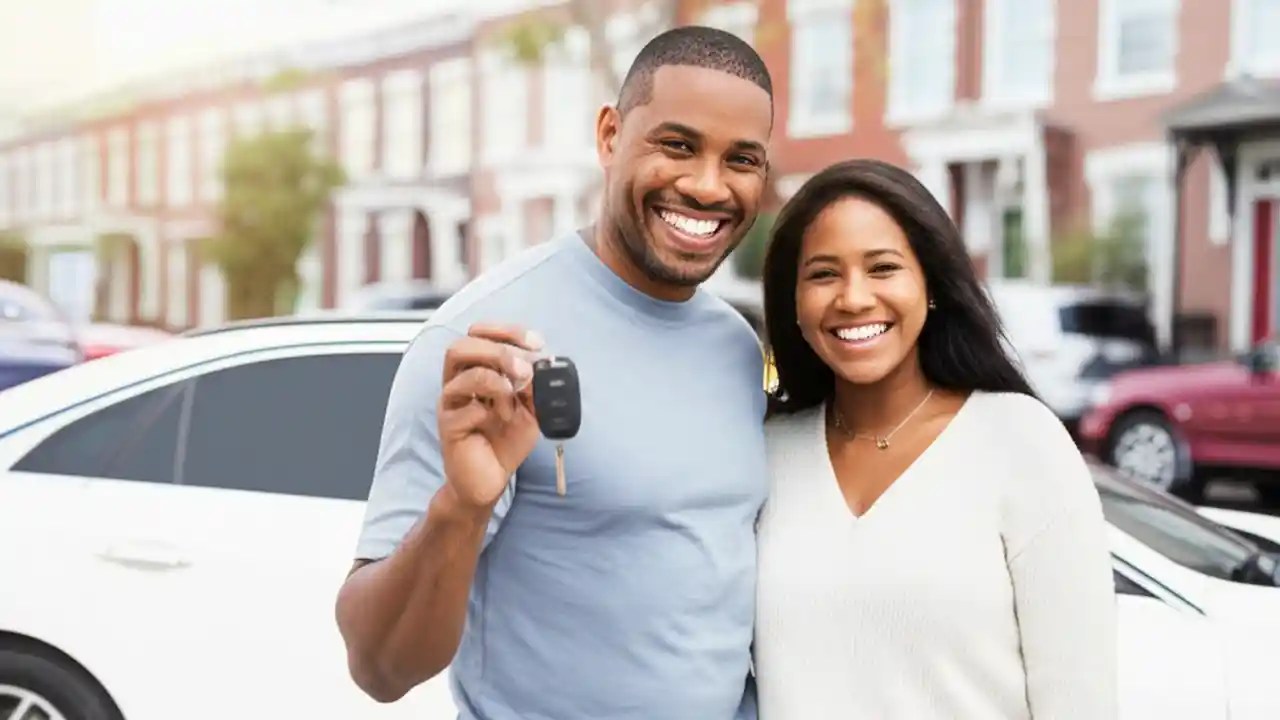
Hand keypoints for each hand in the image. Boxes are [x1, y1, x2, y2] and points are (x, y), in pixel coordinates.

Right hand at [438, 323, 544, 510]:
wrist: (492, 479)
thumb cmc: (506, 441)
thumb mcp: (532, 408)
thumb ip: (535, 385)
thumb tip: (542, 362)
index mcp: (475, 371)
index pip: (479, 334)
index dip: (507, 331)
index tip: (536, 342)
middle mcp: (458, 383)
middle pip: (461, 347)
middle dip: (497, 351)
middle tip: (523, 369)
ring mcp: (450, 405)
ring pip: (462, 375)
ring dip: (496, 382)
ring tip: (513, 400)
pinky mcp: (449, 428)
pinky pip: (466, 409)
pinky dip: (488, 411)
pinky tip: (501, 422)